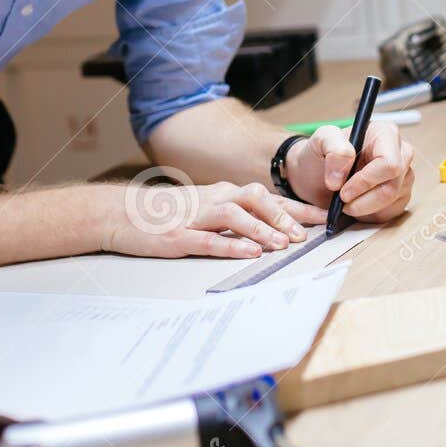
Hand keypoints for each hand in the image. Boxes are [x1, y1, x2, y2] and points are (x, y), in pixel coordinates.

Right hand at [104, 180, 325, 258]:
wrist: (121, 212)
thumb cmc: (168, 214)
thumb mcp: (205, 208)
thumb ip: (235, 216)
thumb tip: (271, 228)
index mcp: (223, 193)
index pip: (267, 197)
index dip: (297, 208)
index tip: (324, 218)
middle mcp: (214, 199)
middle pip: (256, 198)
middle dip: (283, 215)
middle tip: (305, 234)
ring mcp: (196, 216)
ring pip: (236, 215)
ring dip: (261, 229)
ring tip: (282, 244)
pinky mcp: (179, 236)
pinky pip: (209, 239)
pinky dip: (231, 245)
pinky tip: (249, 253)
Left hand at [286, 120, 415, 222]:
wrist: (317, 174)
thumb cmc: (322, 154)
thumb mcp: (320, 141)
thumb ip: (332, 148)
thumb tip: (340, 175)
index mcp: (385, 133)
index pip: (388, 163)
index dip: (366, 182)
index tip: (343, 192)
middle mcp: (400, 153)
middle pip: (392, 187)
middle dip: (363, 200)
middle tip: (341, 201)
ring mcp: (404, 175)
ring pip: (391, 202)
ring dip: (363, 208)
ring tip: (345, 202)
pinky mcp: (401, 195)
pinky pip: (391, 213)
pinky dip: (369, 214)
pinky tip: (356, 204)